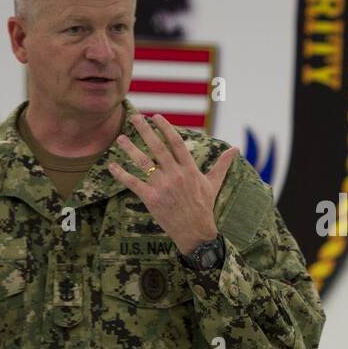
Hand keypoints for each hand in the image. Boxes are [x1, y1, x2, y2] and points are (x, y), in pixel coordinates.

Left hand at [108, 113, 237, 255]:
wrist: (196, 232)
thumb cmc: (204, 206)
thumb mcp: (214, 183)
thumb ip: (222, 164)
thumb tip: (236, 149)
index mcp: (190, 169)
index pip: (176, 143)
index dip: (166, 128)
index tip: (156, 117)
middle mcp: (176, 175)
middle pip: (158, 148)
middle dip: (145, 131)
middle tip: (135, 118)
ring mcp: (163, 187)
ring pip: (144, 163)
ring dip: (130, 149)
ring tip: (121, 138)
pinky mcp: (152, 199)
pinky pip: (134, 183)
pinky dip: (121, 174)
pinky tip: (111, 165)